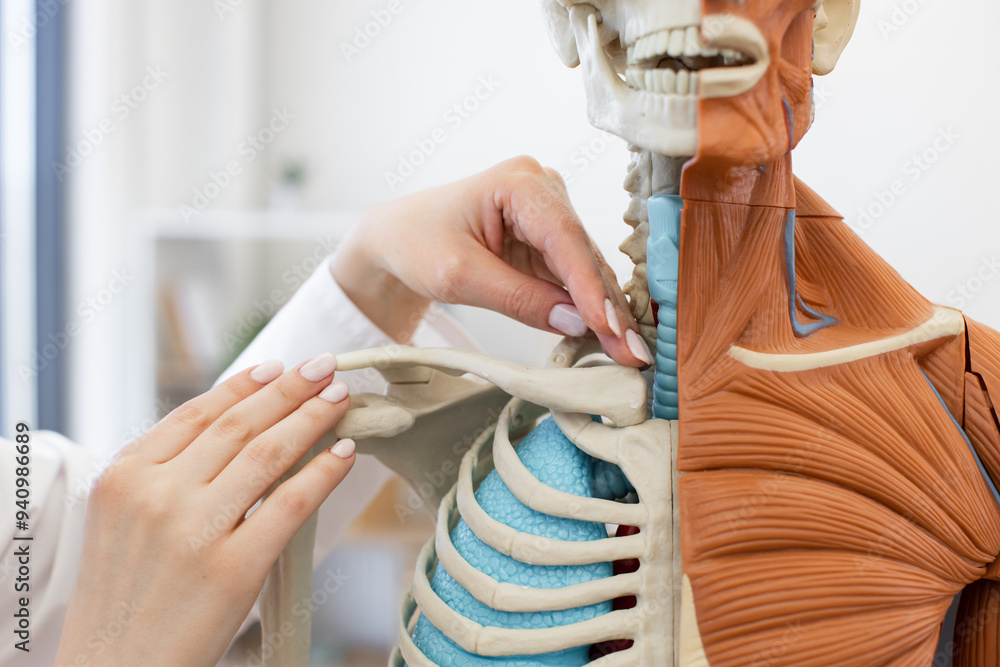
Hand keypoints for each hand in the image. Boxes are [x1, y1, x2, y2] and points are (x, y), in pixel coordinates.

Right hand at [54, 355, 355, 666]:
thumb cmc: (126, 597)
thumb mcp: (121, 520)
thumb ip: (166, 472)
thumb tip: (237, 426)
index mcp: (124, 477)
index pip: (197, 413)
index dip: (245, 384)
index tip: (279, 366)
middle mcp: (157, 494)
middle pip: (239, 425)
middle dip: (289, 390)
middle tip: (324, 367)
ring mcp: (195, 529)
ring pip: (269, 453)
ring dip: (312, 417)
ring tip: (339, 398)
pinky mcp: (234, 567)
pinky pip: (292, 502)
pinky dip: (324, 471)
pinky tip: (345, 452)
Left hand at [332, 156, 650, 366]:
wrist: (396, 239)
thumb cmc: (416, 243)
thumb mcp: (458, 276)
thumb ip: (518, 298)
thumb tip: (575, 323)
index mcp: (518, 183)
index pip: (564, 238)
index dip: (589, 288)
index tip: (608, 328)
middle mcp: (543, 190)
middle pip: (584, 255)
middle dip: (607, 308)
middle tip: (632, 355)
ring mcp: (550, 214)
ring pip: (586, 270)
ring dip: (606, 314)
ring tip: (628, 355)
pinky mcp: (549, 241)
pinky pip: (575, 279)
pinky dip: (589, 310)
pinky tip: (610, 340)